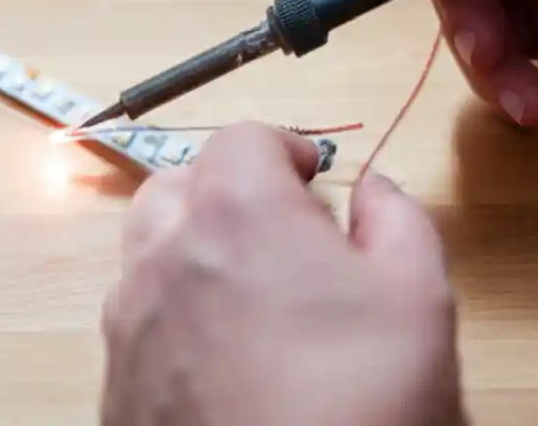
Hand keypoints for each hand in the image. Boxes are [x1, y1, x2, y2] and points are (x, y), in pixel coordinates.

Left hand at [101, 123, 463, 425]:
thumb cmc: (358, 404)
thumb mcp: (419, 295)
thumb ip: (397, 217)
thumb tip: (373, 190)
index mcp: (236, 211)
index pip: (244, 138)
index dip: (285, 148)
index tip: (313, 174)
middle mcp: (165, 255)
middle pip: (180, 183)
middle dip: (228, 190)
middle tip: (283, 230)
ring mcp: (130, 322)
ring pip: (148, 250)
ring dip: (193, 248)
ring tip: (252, 295)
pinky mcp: (118, 384)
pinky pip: (137, 319)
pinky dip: (172, 313)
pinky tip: (224, 356)